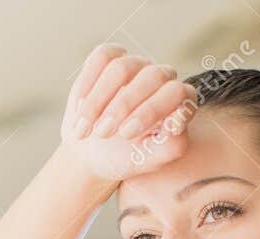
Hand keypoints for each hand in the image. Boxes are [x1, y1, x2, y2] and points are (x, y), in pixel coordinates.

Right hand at [59, 44, 197, 181]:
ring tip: (86, 129)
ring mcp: (137, 64)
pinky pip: (101, 57)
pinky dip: (86, 84)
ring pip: (121, 68)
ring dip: (98, 101)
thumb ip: (171, 145)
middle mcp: (162, 77)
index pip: (176, 92)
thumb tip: (178, 118)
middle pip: (151, 76)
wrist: (92, 152)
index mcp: (179, 100)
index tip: (125, 134)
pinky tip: (80, 109)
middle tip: (103, 134)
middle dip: (122, 106)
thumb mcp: (149, 160)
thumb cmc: (125, 158)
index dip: (152, 110)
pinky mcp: (111, 57)